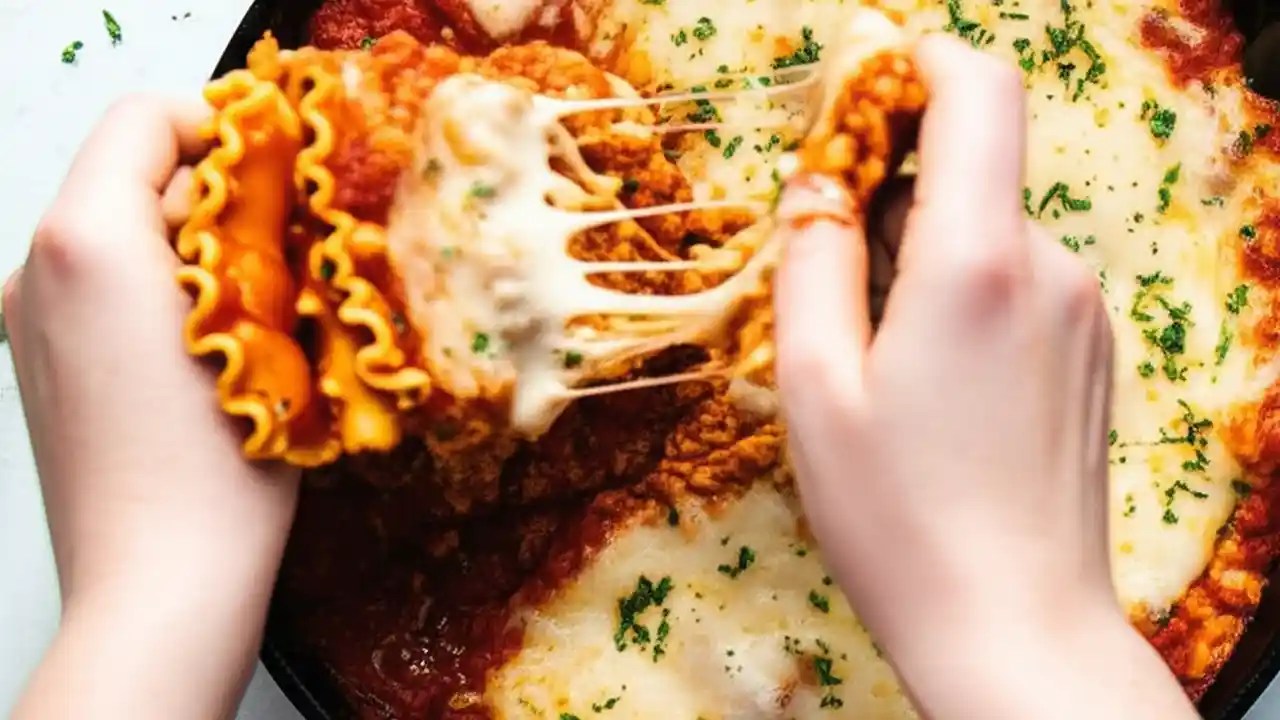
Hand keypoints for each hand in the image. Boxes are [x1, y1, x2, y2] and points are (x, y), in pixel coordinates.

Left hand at [5, 96, 298, 719]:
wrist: (160, 584)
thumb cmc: (218, 473)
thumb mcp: (263, 326)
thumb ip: (252, 230)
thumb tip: (266, 179)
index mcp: (87, 242)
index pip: (146, 120)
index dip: (220, 127)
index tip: (276, 171)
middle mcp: (39, 268)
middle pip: (132, 175)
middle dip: (214, 196)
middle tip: (283, 253)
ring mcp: (30, 317)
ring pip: (120, 231)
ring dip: (192, 247)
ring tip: (254, 312)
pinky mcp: (39, 359)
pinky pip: (104, 285)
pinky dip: (160, 290)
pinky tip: (214, 350)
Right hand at [774, 36, 1196, 718]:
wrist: (1016, 627)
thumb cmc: (900, 518)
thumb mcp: (815, 387)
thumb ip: (812, 261)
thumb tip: (818, 184)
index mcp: (975, 263)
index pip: (979, 92)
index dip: (922, 64)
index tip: (868, 87)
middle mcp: (1047, 269)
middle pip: (969, 170)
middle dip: (894, 195)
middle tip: (832, 273)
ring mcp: (1080, 312)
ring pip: (988, 234)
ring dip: (924, 258)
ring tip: (877, 361)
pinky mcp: (1089, 353)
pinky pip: (1016, 284)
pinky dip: (962, 298)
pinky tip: (929, 387)